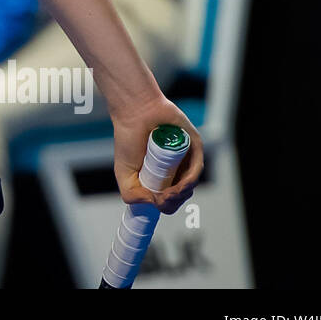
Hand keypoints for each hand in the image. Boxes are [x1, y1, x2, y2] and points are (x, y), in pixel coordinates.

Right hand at [110, 95, 202, 213]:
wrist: (135, 114)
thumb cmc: (128, 139)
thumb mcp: (123, 173)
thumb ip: (131, 194)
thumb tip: (152, 203)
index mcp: (159, 177)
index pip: (168, 200)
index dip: (165, 205)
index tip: (156, 202)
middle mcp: (174, 170)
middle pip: (181, 196)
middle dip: (173, 202)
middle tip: (162, 197)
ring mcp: (185, 159)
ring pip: (190, 184)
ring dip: (181, 194)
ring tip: (170, 192)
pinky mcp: (193, 147)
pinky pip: (197, 167)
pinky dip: (190, 179)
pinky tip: (181, 184)